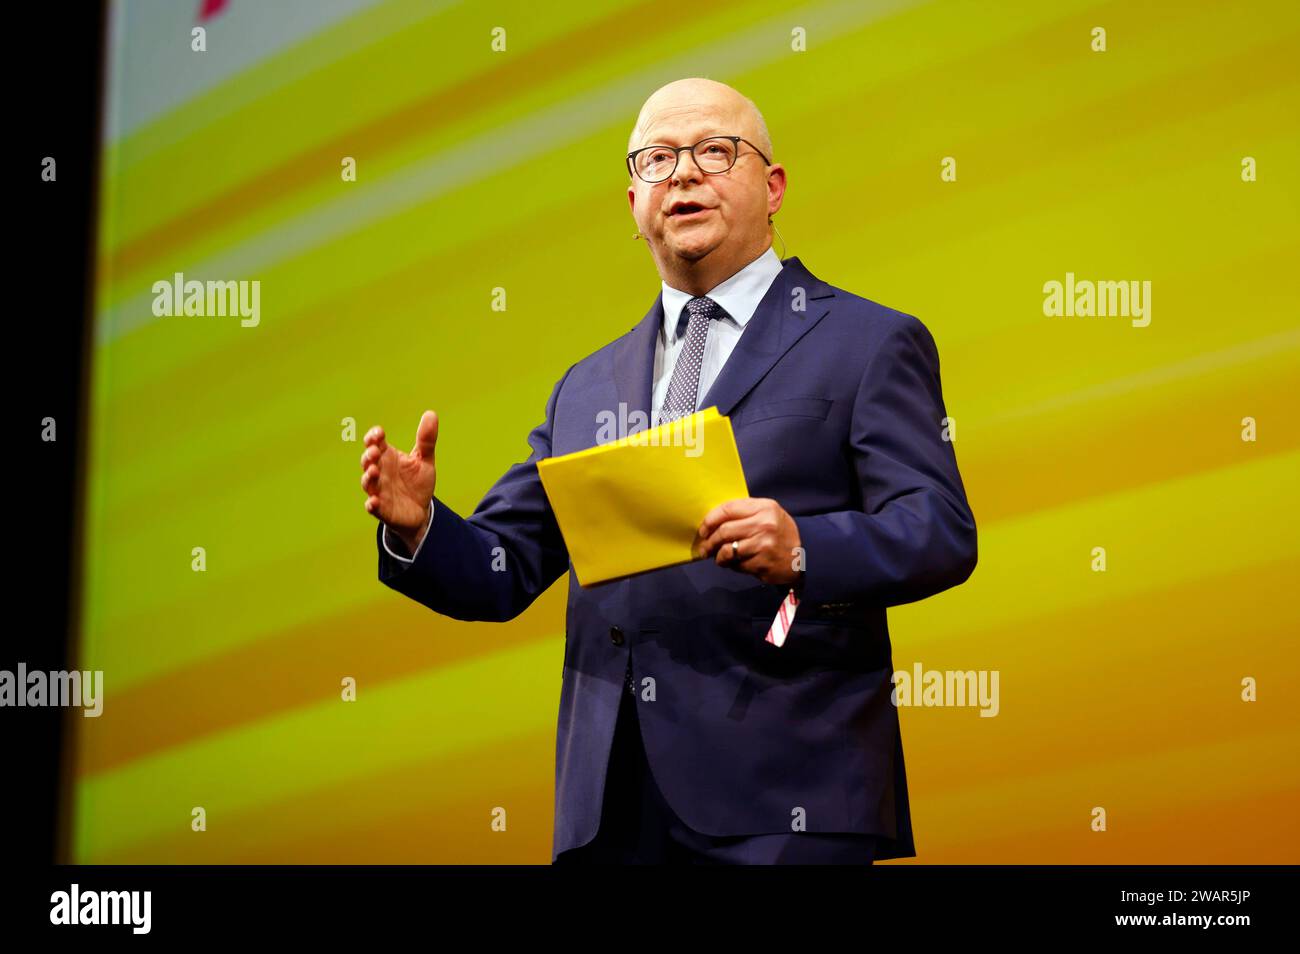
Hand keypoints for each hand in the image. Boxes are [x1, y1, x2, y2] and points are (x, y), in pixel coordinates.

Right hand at [361, 411, 437, 551]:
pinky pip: (372, 507)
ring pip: (368, 482)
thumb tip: (431, 413)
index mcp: (388, 457)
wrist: (421, 511)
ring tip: (374, 471)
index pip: (375, 443)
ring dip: (369, 476)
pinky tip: (373, 502)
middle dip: (369, 455)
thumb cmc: (418, 483)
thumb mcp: (424, 460)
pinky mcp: (382, 509)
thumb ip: (426, 440)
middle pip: (367, 461)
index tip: (379, 433)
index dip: (374, 437)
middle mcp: (380, 472)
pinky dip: (371, 504)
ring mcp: (379, 490)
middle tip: (375, 451)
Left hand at [694, 497, 802, 585]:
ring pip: (727, 550)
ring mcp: (764, 545)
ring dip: (719, 557)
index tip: (703, 529)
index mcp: (764, 507)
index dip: (710, 520)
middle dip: (709, 541)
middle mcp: (765, 524)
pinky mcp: (763, 564)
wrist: (803, 556)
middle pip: (724, 531)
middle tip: (705, 548)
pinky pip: (737, 565)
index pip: (728, 509)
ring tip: (719, 558)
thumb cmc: (778, 532)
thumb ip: (744, 513)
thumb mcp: (767, 514)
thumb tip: (712, 522)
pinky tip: (736, 564)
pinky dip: (732, 566)